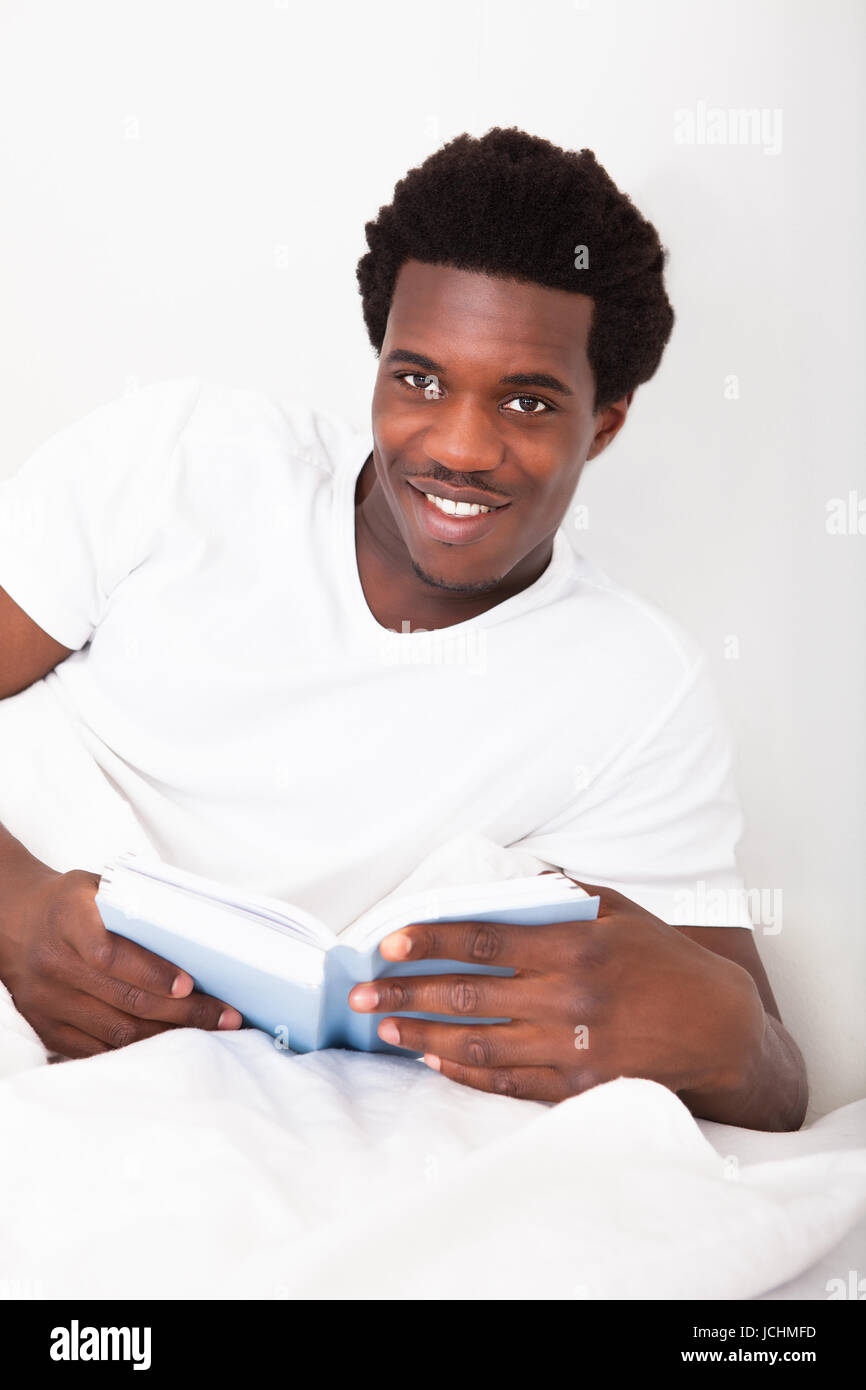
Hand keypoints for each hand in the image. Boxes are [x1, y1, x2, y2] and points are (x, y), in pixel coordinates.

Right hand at [0, 866, 242, 1057]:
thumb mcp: (95, 888)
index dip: (152, 972)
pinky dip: (139, 1049)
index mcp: (68, 920)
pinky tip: (172, 1045)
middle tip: (227, 1016)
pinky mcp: (45, 1028)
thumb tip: (197, 932)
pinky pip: (99, 1049)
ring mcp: (47, 1001)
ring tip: (211, 1033)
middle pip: (124, 999)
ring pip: (116, 1030)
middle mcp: (53, 963)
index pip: (109, 953)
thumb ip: (136, 905)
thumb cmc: (68, 903)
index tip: (190, 984)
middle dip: (184, 1012)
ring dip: (169, 1035)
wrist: (9, 922)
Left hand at [348, 882, 765, 1102]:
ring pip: (480, 1044)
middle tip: (361, 992)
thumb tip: (511, 881)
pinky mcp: (578, 1086)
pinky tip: (434, 1060)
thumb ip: (563, 896)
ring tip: (384, 1026)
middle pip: (469, 996)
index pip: (484, 940)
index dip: (430, 941)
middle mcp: (569, 998)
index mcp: (576, 946)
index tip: (387, 943)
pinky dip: (467, 1073)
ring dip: (424, 1035)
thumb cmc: (667, 961)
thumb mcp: (621, 910)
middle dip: (406, 993)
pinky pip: (509, 1082)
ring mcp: (572, 1047)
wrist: (719, 1030)